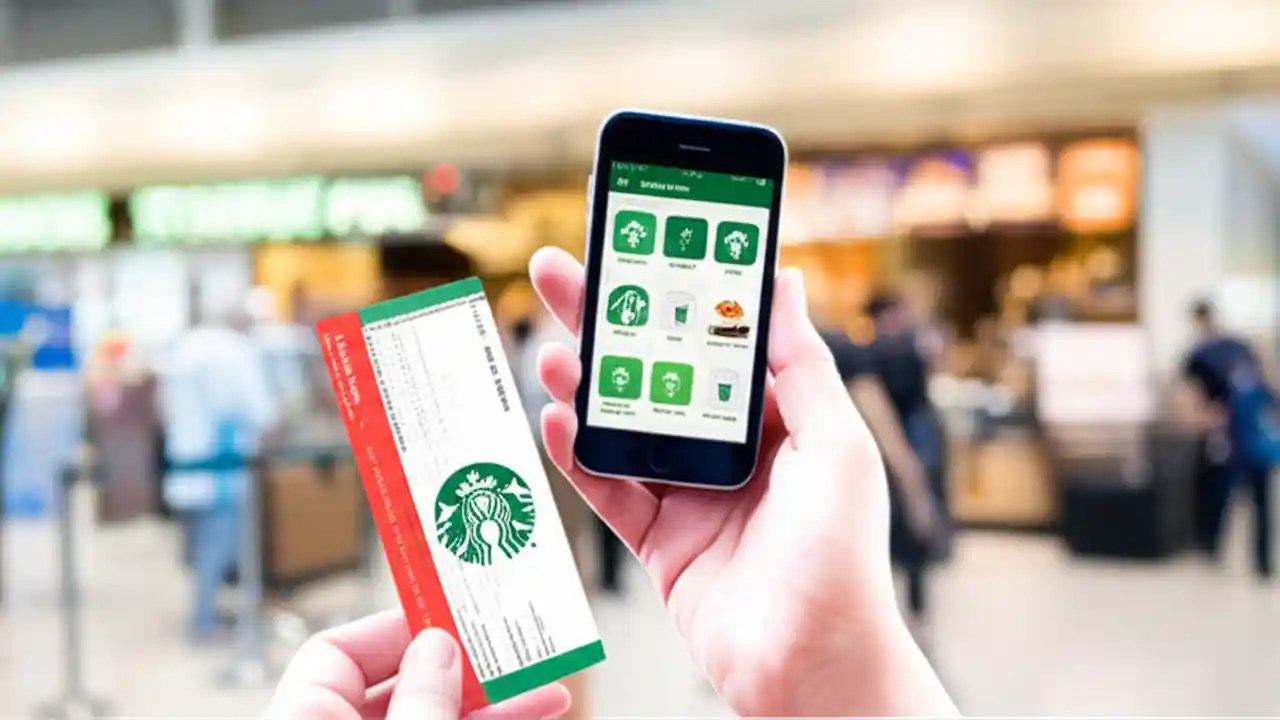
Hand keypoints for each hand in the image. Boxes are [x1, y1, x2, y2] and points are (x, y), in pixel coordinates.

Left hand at [267, 610, 570, 719]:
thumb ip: (420, 701)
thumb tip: (437, 645)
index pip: (336, 651)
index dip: (397, 626)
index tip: (453, 611)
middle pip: (397, 683)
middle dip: (463, 663)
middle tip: (511, 639)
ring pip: (431, 717)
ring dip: (494, 700)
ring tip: (548, 686)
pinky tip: (535, 714)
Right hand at [529, 248, 955, 716]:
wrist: (813, 668)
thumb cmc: (843, 561)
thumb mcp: (835, 445)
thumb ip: (801, 365)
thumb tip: (783, 278)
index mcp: (777, 418)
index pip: (719, 337)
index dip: (681, 290)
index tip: (643, 243)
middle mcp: (730, 450)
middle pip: (657, 370)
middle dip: (610, 322)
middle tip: (564, 273)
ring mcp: (689, 494)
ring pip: (623, 424)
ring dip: (584, 385)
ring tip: (550, 347)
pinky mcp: (658, 539)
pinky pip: (608, 488)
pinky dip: (578, 455)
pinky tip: (556, 420)